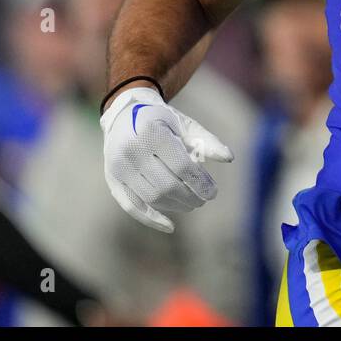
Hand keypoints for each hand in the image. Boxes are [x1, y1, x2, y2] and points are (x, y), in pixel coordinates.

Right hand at [100, 86, 232, 232]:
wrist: (124, 115)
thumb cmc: (161, 120)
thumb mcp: (185, 124)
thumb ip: (207, 141)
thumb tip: (229, 158)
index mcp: (152, 132)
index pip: (181, 166)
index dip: (200, 183)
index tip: (213, 193)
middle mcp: (131, 150)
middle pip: (166, 185)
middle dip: (189, 197)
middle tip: (204, 200)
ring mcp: (118, 167)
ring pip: (151, 197)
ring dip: (175, 206)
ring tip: (191, 204)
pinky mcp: (111, 180)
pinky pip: (131, 206)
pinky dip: (151, 219)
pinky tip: (170, 226)